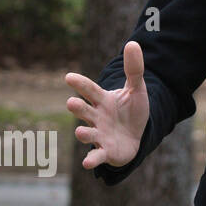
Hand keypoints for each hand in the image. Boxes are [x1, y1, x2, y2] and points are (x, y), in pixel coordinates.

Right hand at [65, 41, 149, 170]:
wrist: (136, 136)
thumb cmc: (131, 111)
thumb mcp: (137, 89)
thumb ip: (134, 69)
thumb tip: (133, 43)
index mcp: (102, 100)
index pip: (90, 90)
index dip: (80, 84)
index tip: (69, 77)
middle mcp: (96, 117)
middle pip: (84, 111)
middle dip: (77, 107)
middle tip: (71, 103)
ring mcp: (99, 134)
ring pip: (87, 133)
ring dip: (83, 133)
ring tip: (80, 131)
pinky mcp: (106, 151)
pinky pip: (97, 155)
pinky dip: (92, 159)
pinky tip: (87, 163)